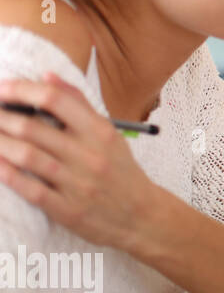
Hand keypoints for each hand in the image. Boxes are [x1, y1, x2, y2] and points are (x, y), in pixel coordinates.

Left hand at [0, 73, 158, 252]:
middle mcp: (90, 155)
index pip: (55, 100)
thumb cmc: (121, 171)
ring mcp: (78, 183)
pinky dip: (8, 175)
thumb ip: (79, 104)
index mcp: (100, 132)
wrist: (142, 216)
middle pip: (33, 128)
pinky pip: (31, 189)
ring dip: (0, 143)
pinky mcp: (68, 209)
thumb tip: (47, 76)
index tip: (2, 88)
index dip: (22, 91)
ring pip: (27, 156)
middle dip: (1, 118)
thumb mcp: (108, 134)